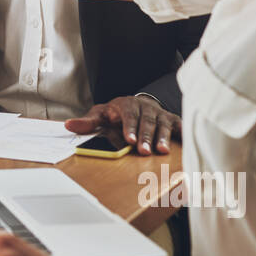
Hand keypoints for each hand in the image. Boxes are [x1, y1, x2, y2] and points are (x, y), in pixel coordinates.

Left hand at [65, 94, 179, 154]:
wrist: (137, 104)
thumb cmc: (116, 113)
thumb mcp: (100, 114)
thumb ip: (87, 122)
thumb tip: (68, 125)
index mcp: (127, 105)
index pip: (129, 116)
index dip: (130, 127)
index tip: (129, 140)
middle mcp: (146, 108)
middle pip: (147, 122)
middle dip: (146, 137)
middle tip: (144, 151)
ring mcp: (160, 114)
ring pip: (163, 125)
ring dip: (163, 137)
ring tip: (162, 151)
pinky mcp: (172, 120)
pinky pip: (179, 126)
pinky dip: (183, 133)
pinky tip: (188, 143)